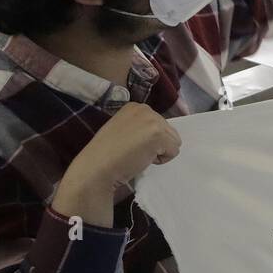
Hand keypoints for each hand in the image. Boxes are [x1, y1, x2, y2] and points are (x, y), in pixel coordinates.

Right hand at [58, 104, 181, 200]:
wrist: (97, 166)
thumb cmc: (107, 153)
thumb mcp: (123, 129)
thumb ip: (139, 126)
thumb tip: (156, 136)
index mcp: (135, 107)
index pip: (158, 124)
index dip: (148, 138)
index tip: (130, 143)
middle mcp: (146, 109)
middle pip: (169, 131)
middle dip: (156, 144)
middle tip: (135, 151)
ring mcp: (153, 121)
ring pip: (174, 141)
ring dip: (159, 152)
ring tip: (138, 154)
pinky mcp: (159, 135)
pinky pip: (174, 151)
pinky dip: (162, 160)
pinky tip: (143, 158)